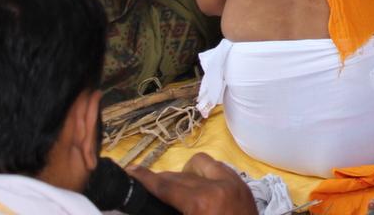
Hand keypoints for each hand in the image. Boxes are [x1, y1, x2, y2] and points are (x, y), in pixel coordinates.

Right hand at [129, 153, 255, 214]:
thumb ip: (170, 212)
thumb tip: (157, 207)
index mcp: (201, 203)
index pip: (166, 186)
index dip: (145, 179)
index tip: (131, 171)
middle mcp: (217, 186)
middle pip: (179, 176)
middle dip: (161, 181)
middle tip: (150, 189)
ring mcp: (232, 182)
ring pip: (200, 164)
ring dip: (185, 174)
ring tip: (178, 190)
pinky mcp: (242, 185)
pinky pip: (218, 168)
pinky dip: (205, 174)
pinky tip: (201, 187)